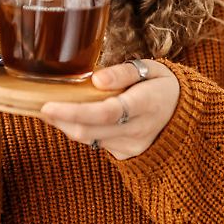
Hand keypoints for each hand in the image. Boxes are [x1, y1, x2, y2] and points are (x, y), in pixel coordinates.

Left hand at [40, 59, 179, 159]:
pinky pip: (95, 143)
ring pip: (88, 139)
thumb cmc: (162, 85)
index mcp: (146, 104)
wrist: (183, 115)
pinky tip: (72, 117)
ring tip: (51, 109)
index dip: (74, 111)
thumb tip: (96, 80)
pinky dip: (80, 130)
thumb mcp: (151, 68)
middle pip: (90, 130)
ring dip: (66, 125)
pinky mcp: (125, 154)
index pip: (106, 112)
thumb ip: (123, 72)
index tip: (48, 105)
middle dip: (60, 120)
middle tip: (39, 106)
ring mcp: (131, 146)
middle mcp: (138, 130)